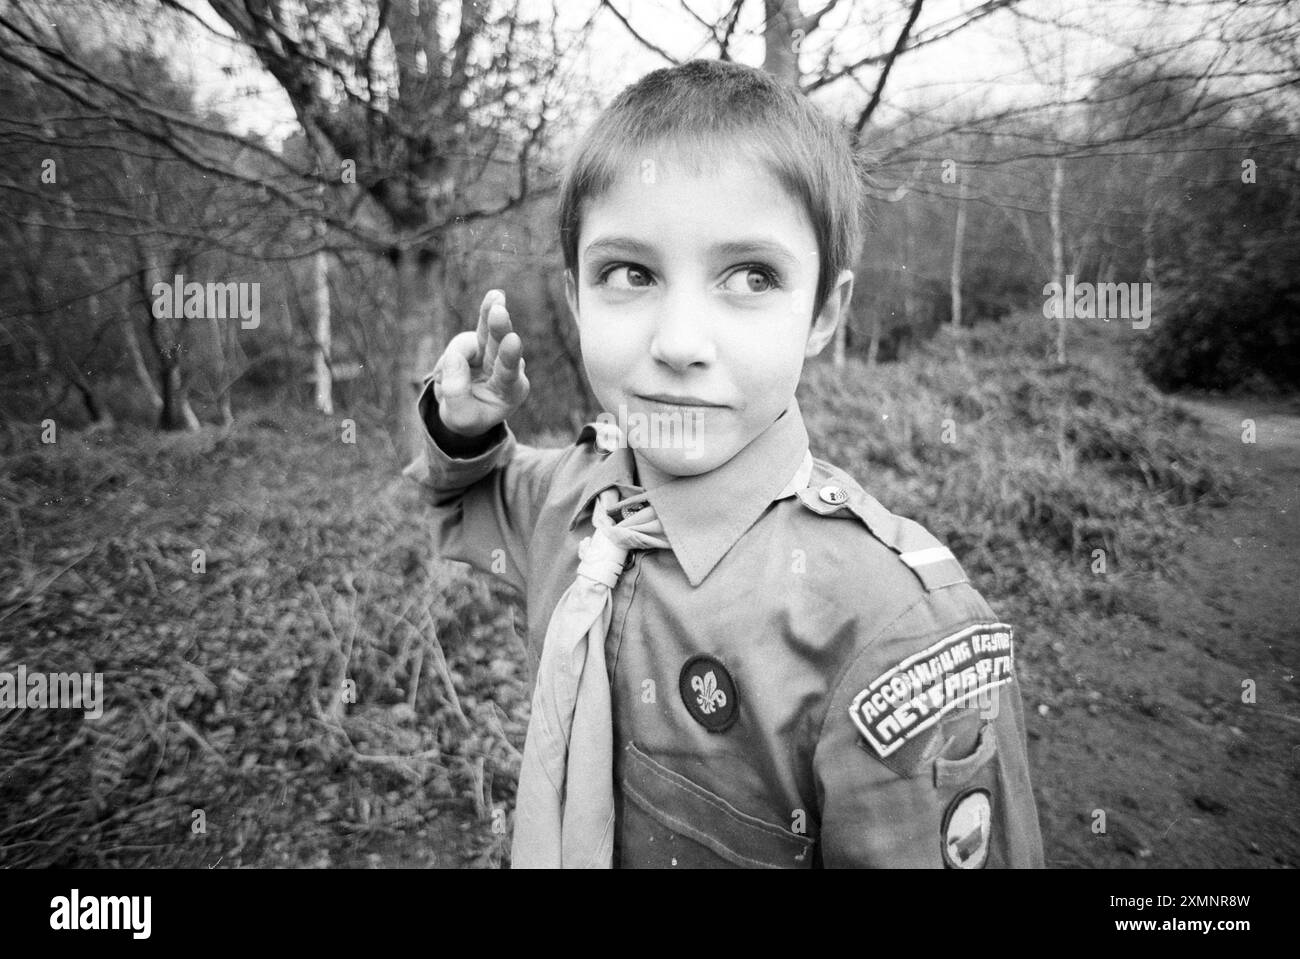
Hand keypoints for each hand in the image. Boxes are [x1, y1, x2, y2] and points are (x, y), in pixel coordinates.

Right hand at [431, 289, 529, 436]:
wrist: (462, 410)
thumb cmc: (467, 417)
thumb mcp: (460, 417)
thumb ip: (456, 393)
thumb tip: (453, 358)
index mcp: (511, 391)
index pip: (510, 373)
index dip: (510, 356)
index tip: (513, 341)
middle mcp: (506, 368)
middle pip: (502, 344)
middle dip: (499, 326)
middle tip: (499, 308)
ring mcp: (492, 352)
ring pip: (486, 331)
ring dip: (488, 312)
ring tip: (493, 299)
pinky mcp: (477, 342)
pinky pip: (461, 342)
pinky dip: (448, 359)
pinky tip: (445, 377)